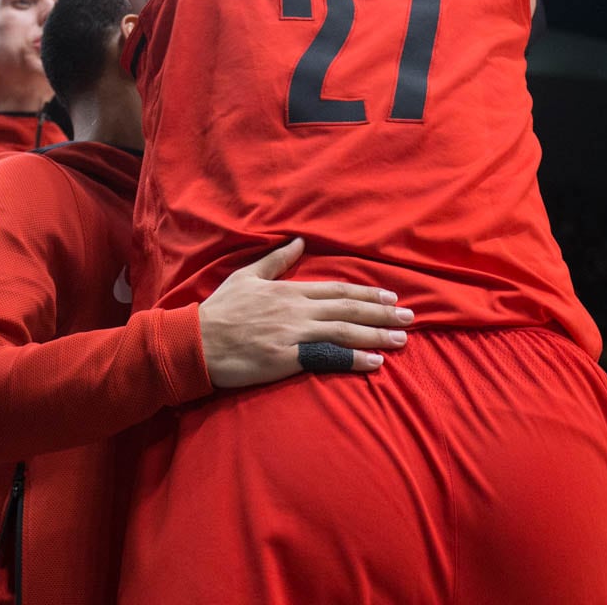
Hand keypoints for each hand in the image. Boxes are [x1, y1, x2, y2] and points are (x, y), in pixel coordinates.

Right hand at [198, 237, 412, 387]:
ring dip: (376, 335)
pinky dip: (353, 359)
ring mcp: (294, 334)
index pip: (337, 291)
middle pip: (348, 310)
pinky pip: (327, 357)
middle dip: (382, 313)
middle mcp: (297, 310)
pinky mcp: (287, 359)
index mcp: (289, 291)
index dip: (366, 294)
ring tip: (401, 340)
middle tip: (410, 318)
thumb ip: (276, 261)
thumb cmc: (220, 311)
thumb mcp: (246, 277)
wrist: (197, 342)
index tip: (391, 297)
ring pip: (344, 332)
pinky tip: (375, 363)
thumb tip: (298, 242)